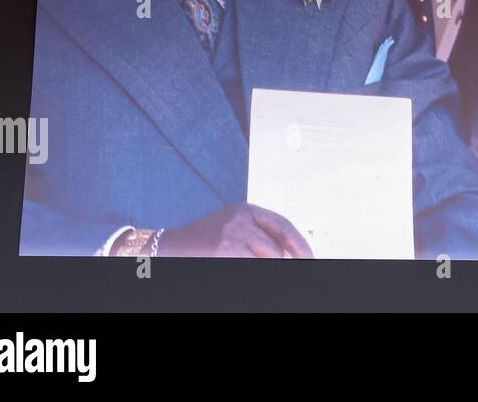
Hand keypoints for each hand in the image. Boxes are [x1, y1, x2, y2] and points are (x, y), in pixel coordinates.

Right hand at [154, 203, 313, 257]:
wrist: (168, 247)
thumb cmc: (203, 242)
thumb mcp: (233, 228)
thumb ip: (257, 233)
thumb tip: (286, 251)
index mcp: (247, 209)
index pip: (283, 225)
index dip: (299, 243)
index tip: (309, 257)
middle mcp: (242, 218)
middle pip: (278, 245)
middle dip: (284, 260)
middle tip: (292, 267)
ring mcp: (233, 233)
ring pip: (268, 256)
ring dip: (265, 264)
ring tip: (247, 262)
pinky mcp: (225, 249)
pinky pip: (251, 263)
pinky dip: (252, 267)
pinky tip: (240, 264)